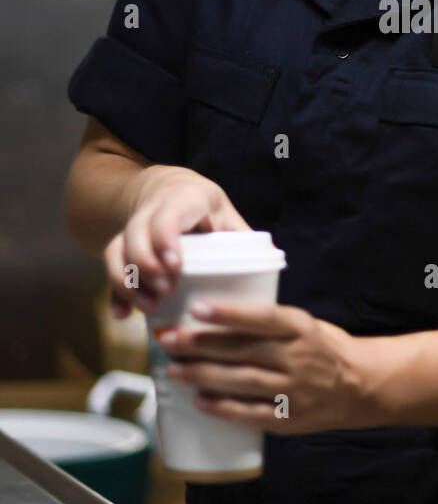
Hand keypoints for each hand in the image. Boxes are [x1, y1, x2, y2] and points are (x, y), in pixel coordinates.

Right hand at [104, 168, 249, 320]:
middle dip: (145, 265)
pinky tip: (122, 315)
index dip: (166, 239)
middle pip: (135, 234)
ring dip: (127, 281)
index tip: (174, 267)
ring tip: (147, 307)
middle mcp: (151, 210)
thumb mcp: (225, 213)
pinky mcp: (122, 245)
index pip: (167, 215)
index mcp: (183, 199)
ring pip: (116, 250)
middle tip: (164, 291)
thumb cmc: (206, 208)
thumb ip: (240, 236)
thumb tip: (261, 265)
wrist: (170, 189)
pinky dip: (115, 293)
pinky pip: (111, 267)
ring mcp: (132, 227)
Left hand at [154, 300, 390, 434]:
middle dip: (200, 344)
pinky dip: (223, 408)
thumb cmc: (324, 348)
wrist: (362, 386)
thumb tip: (215, 315)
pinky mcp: (289, 418)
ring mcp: (294, 390)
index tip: (197, 308)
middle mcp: (298, 358)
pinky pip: (251, 414)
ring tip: (174, 370)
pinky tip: (199, 402)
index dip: (229, 314)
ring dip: (203, 376)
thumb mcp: (304, 324)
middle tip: (168, 339)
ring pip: (242, 382)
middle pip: (242, 350)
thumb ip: (268, 323)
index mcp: (301, 328)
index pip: (262, 318)